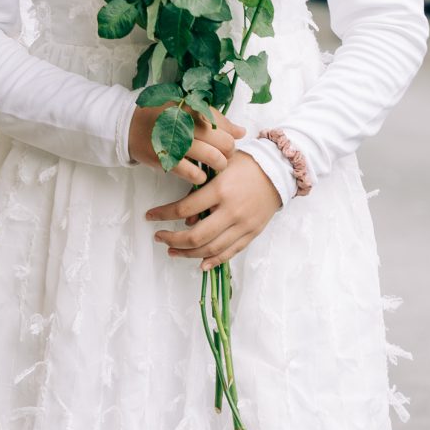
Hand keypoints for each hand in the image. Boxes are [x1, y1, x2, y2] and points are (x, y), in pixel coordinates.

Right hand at [128, 104, 245, 182]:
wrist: (130, 125)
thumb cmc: (163, 116)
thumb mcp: (187, 109)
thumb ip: (215, 119)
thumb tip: (242, 131)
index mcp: (192, 107)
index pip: (222, 123)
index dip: (230, 135)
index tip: (227, 141)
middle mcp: (185, 123)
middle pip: (222, 141)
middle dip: (229, 151)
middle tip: (226, 155)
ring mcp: (175, 141)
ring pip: (212, 157)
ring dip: (219, 165)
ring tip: (217, 166)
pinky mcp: (166, 159)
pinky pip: (193, 173)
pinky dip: (201, 176)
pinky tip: (200, 175)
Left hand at [149, 154, 283, 268]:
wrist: (279, 171)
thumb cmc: (246, 164)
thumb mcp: (220, 167)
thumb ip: (200, 189)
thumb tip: (186, 220)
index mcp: (220, 190)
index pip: (184, 209)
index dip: (163, 214)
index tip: (150, 216)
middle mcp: (231, 211)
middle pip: (196, 236)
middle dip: (172, 239)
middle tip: (159, 237)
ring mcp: (243, 225)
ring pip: (211, 249)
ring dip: (188, 253)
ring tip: (173, 251)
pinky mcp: (252, 232)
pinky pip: (230, 252)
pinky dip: (213, 261)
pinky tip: (200, 264)